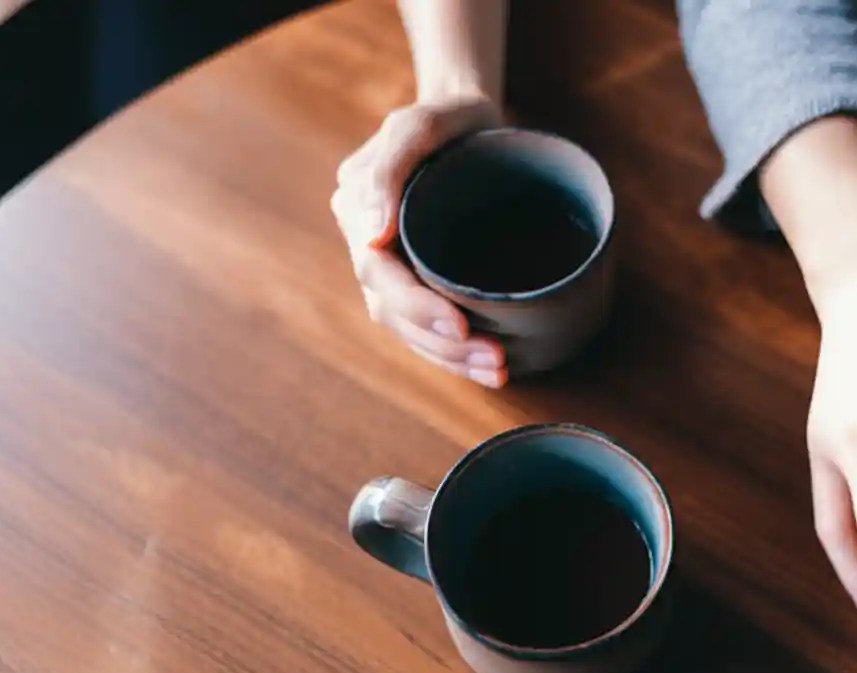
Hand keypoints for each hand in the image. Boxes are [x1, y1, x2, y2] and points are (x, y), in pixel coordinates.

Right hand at [332, 97, 507, 386]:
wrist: (470, 118)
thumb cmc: (448, 116)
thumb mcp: (421, 122)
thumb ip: (392, 167)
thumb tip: (371, 234)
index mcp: (356, 208)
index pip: (378, 273)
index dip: (417, 306)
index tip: (461, 326)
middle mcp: (367, 243)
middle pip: (393, 310)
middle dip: (443, 343)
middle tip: (495, 358)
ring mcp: (392, 265)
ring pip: (409, 329)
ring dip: (452, 359)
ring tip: (499, 372)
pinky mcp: (421, 278)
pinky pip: (427, 326)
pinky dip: (455, 352)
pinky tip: (488, 368)